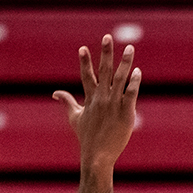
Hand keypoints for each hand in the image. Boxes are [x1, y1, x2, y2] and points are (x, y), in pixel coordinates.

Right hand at [52, 35, 140, 166]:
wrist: (97, 156)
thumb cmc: (87, 137)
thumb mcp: (75, 117)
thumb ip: (67, 102)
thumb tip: (54, 93)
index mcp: (90, 99)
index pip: (86, 76)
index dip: (84, 62)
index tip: (82, 48)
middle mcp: (101, 99)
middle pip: (104, 71)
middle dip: (105, 53)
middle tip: (108, 37)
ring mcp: (113, 105)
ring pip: (120, 79)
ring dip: (125, 63)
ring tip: (130, 48)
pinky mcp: (126, 113)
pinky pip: (131, 94)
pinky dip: (134, 82)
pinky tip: (137, 71)